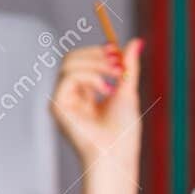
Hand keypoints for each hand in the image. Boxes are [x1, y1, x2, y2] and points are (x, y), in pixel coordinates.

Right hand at [50, 38, 142, 173]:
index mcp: (85, 92)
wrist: (117, 152)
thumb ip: (129, 66)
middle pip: (72, 58)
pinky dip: (89, 76)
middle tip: (118, 63)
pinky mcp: (57, 106)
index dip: (97, 52)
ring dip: (96, 63)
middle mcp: (71, 95)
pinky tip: (105, 89)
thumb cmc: (123, 130)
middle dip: (96, 55)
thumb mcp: (128, 90)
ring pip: (69, 63)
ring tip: (116, 76)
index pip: (83, 61)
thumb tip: (136, 41)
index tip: (116, 52)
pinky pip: (68, 76)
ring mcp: (63, 100)